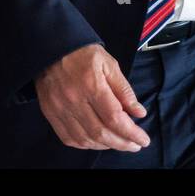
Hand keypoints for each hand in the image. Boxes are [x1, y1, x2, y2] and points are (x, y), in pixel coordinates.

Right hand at [35, 43, 150, 151]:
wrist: (52, 50)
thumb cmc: (84, 55)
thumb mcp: (110, 65)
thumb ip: (124, 90)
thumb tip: (139, 112)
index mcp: (92, 85)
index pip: (114, 117)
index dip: (130, 132)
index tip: (143, 140)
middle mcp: (74, 100)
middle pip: (100, 132)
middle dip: (121, 143)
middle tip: (134, 145)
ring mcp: (60, 109)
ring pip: (85, 139)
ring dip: (105, 145)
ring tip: (119, 142)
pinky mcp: (50, 114)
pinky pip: (69, 138)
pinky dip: (86, 144)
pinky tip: (98, 141)